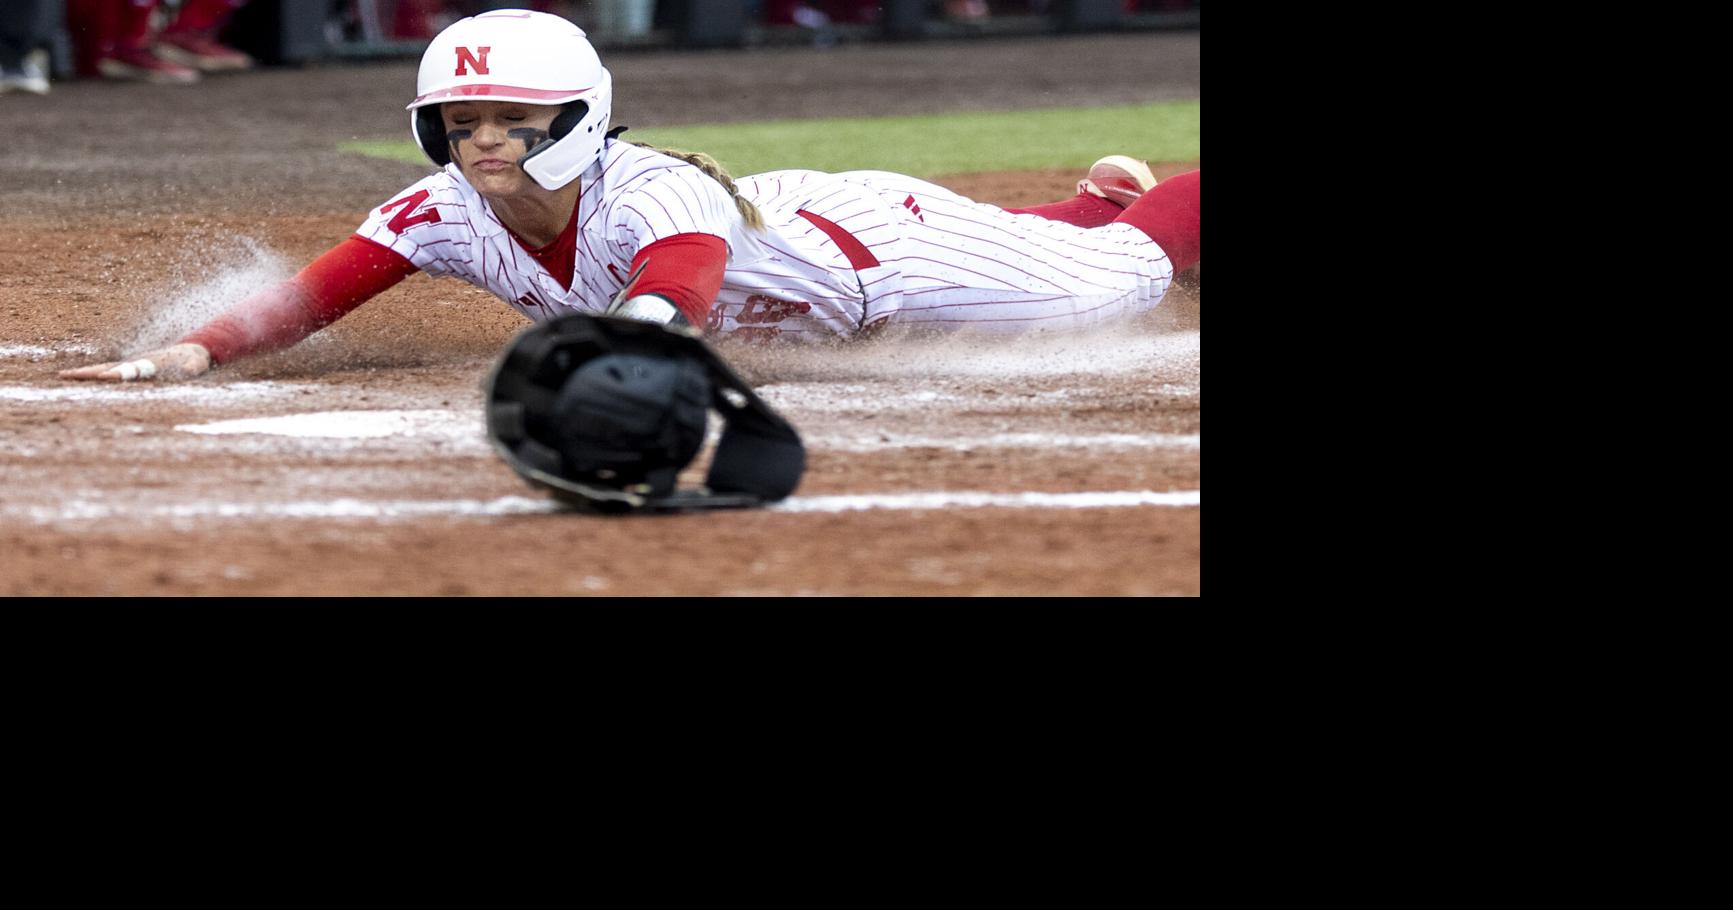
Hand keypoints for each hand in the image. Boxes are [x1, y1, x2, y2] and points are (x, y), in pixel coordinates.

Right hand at [58, 343, 212, 381]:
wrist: (192, 350)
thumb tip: (190, 370)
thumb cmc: (195, 360)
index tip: (105, 377)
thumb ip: (193, 367)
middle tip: (67, 376)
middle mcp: (137, 362)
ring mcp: (131, 363)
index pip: (131, 370)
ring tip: (63, 376)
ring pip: (104, 368)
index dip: (119, 374)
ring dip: (85, 373)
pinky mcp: (130, 366)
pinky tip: (78, 378)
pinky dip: (93, 374)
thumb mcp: (197, 364)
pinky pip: (109, 370)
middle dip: (90, 373)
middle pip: (109, 367)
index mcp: (151, 363)